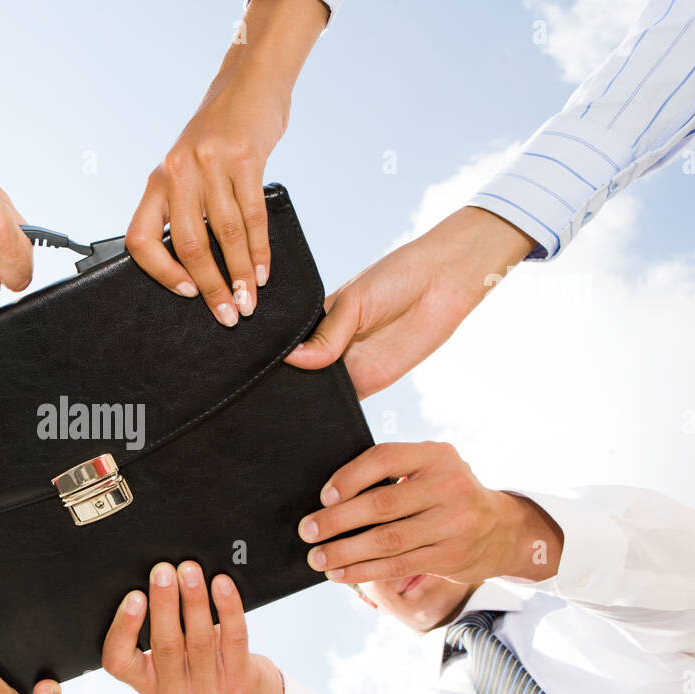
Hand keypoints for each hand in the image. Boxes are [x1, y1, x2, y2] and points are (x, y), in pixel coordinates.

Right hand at [102, 561, 283, 693]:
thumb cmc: (201, 663)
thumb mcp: (174, 656)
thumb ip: (159, 628)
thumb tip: (156, 578)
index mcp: (147, 684)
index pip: (120, 664)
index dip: (124, 629)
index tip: (134, 596)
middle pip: (165, 645)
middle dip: (163, 602)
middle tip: (163, 570)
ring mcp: (208, 693)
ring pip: (199, 640)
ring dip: (194, 599)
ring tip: (190, 571)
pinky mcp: (239, 684)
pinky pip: (234, 638)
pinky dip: (228, 607)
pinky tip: (221, 585)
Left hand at [127, 74, 287, 325]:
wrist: (249, 82)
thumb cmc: (219, 135)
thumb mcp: (188, 167)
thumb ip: (186, 206)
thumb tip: (194, 267)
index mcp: (158, 180)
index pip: (142, 238)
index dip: (160, 273)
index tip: (186, 294)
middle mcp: (178, 171)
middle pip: (190, 244)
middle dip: (211, 287)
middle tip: (228, 315)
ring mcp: (211, 163)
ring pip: (225, 234)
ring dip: (239, 274)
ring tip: (249, 300)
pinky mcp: (245, 157)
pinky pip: (252, 214)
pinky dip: (259, 249)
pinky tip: (262, 272)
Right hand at [285, 207, 537, 398]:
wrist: (444, 283)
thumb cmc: (397, 277)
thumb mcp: (354, 301)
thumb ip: (327, 334)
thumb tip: (291, 360)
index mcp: (317, 321)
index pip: (285, 345)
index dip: (270, 358)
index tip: (249, 372)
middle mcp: (328, 346)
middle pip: (298, 373)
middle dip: (284, 384)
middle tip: (261, 399)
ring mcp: (348, 366)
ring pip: (318, 391)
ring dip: (307, 400)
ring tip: (283, 410)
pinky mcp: (369, 383)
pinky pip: (345, 403)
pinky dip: (332, 412)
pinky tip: (316, 416)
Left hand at [298, 441, 562, 585]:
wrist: (502, 529)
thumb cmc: (445, 495)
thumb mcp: (430, 471)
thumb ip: (392, 474)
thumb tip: (329, 497)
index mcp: (437, 455)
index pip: (385, 459)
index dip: (349, 477)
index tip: (323, 496)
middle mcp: (449, 485)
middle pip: (382, 504)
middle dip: (337, 520)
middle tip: (307, 531)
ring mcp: (453, 523)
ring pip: (387, 541)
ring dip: (345, 552)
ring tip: (317, 558)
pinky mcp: (451, 556)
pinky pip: (397, 565)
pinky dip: (364, 571)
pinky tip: (341, 574)